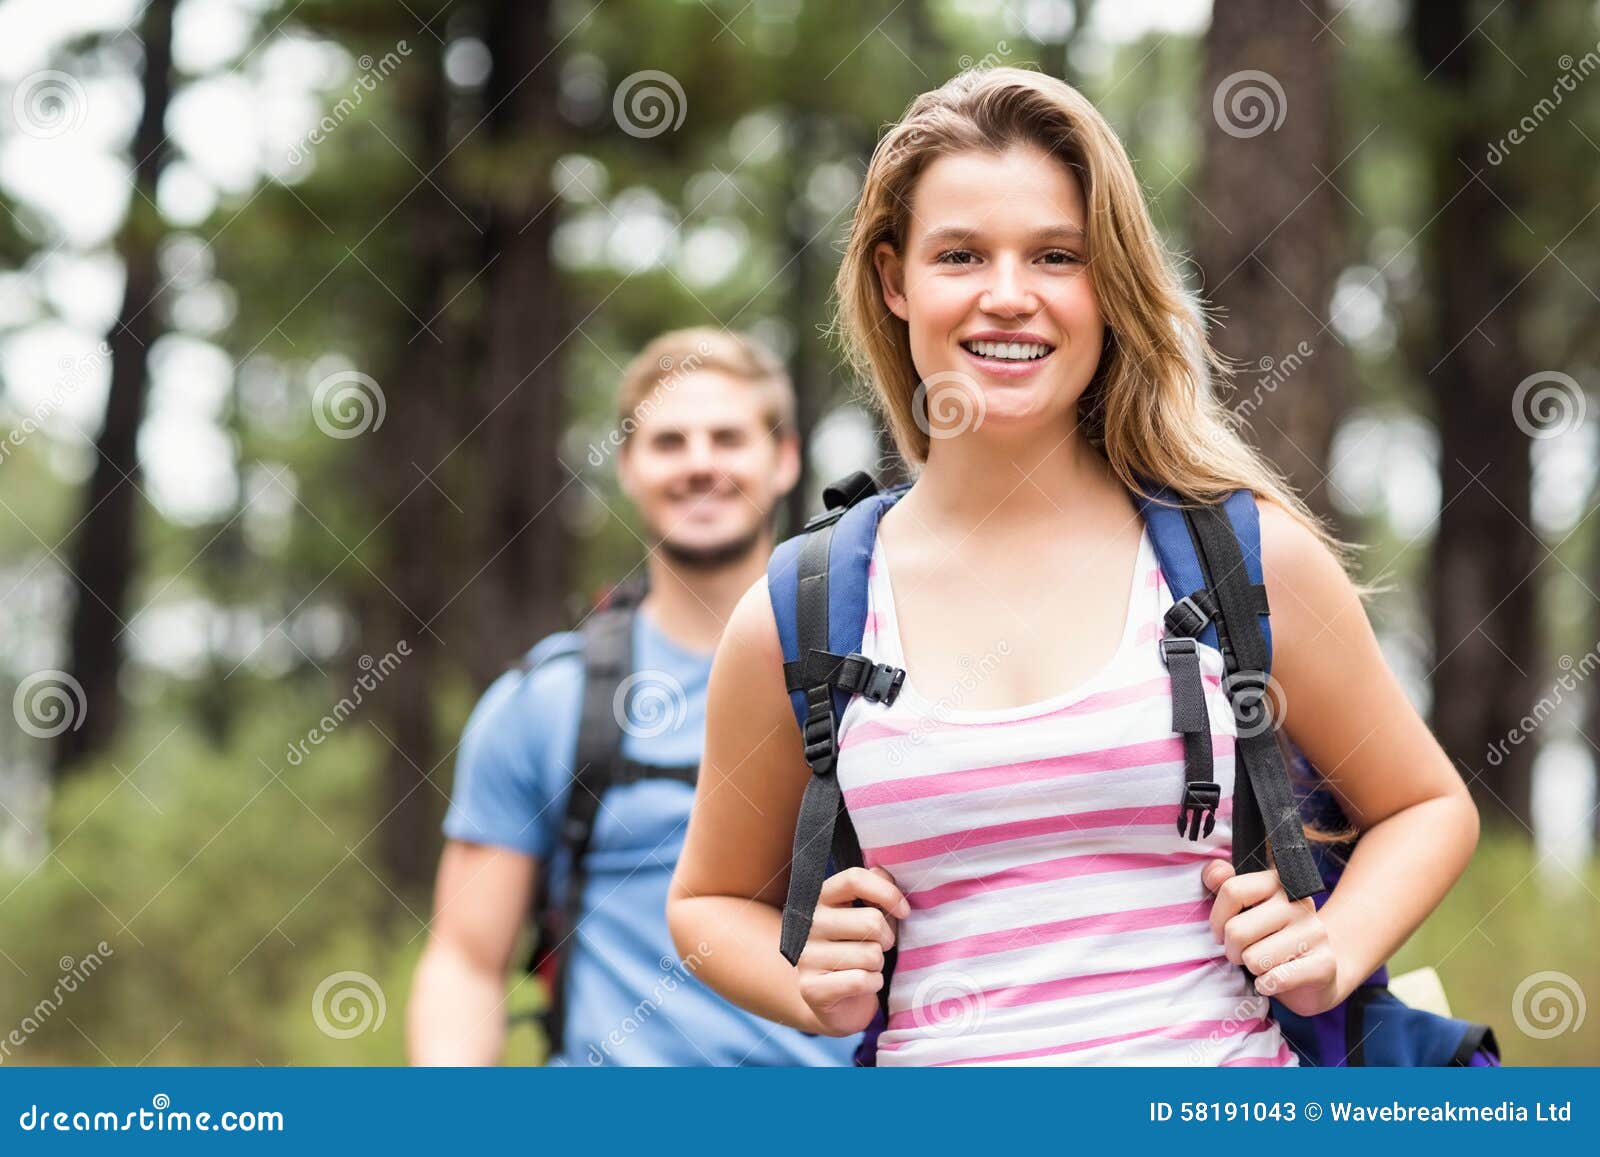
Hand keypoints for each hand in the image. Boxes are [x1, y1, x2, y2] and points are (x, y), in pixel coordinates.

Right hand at [796, 866, 907, 1036]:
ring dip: (878, 965)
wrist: (836, 1002)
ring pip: (870, 954)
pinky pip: (861, 981)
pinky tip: (863, 985)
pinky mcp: (811, 988)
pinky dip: (872, 985)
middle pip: (870, 921)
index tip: (904, 911)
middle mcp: (808, 923)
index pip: (855, 879)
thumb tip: (885, 872)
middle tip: (880, 947)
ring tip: (866, 967)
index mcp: (821, 898)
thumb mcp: (867, 915)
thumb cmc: (857, 950)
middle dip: (887, 939)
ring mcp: (805, 956)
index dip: (887, 893)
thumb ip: (876, 890)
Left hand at [1203, 860, 1341, 1017]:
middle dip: (1232, 950)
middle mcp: (1299, 902)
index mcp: (1277, 882)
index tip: (1222, 932)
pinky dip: (1266, 985)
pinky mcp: (1324, 964)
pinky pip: (1275, 980)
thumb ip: (1223, 885)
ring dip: (1252, 969)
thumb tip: (1215, 872)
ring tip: (1265, 964)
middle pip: (1237, 930)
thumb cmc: (1270, 937)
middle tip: (1244, 953)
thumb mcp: (1245, 909)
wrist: (1319, 970)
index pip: (1232, 891)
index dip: (1217, 919)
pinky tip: (1274, 981)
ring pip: (1253, 959)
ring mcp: (1315, 932)